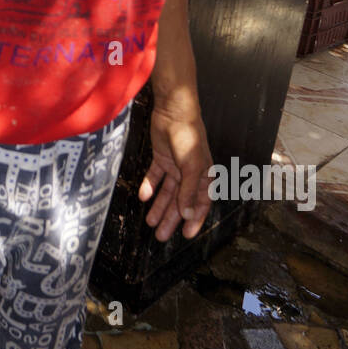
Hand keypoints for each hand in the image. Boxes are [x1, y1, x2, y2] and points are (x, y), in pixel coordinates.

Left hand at [139, 97, 212, 242]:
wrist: (173, 112)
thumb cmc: (189, 138)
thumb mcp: (191, 167)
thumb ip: (189, 191)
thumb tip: (187, 214)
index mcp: (204, 176)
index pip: (201, 203)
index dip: (195, 220)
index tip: (187, 235)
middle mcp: (191, 173)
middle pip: (181, 202)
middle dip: (171, 219)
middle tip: (161, 236)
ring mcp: (176, 166)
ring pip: (167, 192)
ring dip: (159, 207)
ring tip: (151, 223)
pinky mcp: (161, 158)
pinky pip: (155, 177)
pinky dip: (149, 186)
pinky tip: (143, 197)